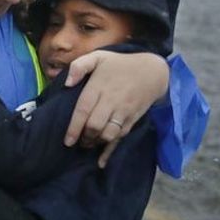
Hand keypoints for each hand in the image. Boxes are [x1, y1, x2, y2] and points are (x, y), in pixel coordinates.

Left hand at [64, 50, 168, 165]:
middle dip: (84, 137)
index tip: (67, 141)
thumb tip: (67, 83)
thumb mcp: (98, 57)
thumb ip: (79, 66)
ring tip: (87, 144)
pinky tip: (101, 162)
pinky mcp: (133, 119)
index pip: (83, 110)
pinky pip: (121, 137)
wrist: (152, 71)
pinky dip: (110, 151)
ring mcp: (124, 111)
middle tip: (77, 141)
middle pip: (95, 125)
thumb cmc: (119, 64)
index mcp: (99, 87)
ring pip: (108, 134)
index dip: (74, 127)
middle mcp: (111, 101)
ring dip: (96, 143)